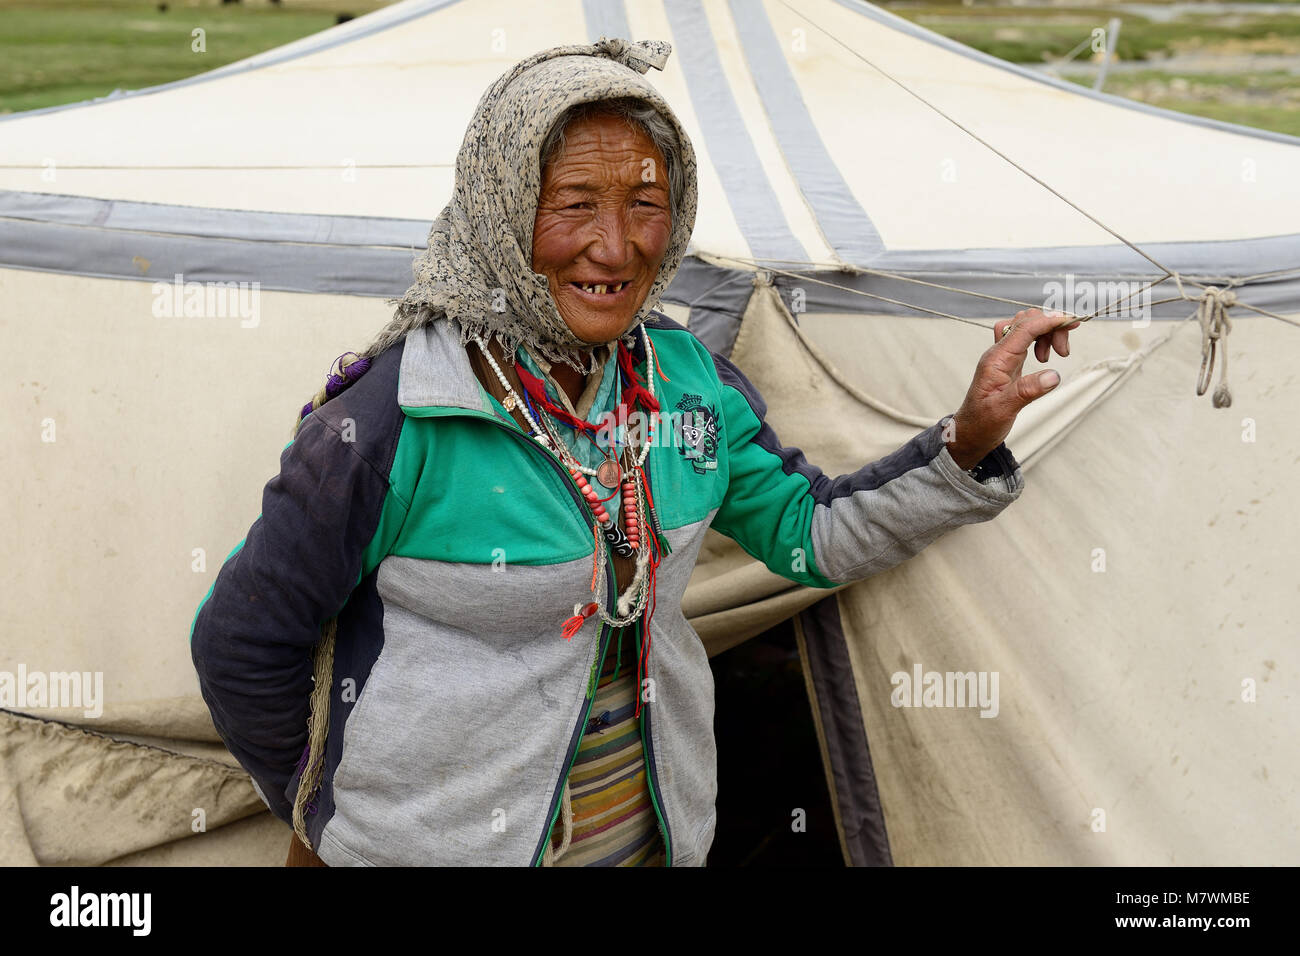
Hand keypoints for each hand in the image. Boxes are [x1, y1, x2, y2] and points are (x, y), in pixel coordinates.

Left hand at [945, 308, 1080, 469]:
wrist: (970, 433)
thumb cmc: (982, 423)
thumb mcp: (1004, 410)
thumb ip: (1028, 391)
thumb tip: (1053, 375)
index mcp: (996, 360)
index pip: (1025, 328)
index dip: (1050, 321)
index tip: (1073, 321)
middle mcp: (998, 353)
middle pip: (1027, 321)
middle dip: (1050, 328)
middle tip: (1063, 352)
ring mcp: (1002, 357)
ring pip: (1027, 327)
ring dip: (1046, 335)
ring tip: (1053, 357)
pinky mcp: (1008, 363)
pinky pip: (1025, 339)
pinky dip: (1040, 341)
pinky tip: (1044, 358)